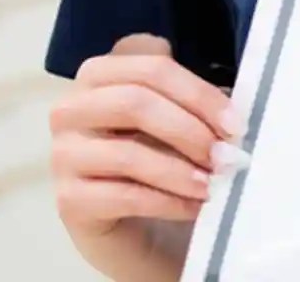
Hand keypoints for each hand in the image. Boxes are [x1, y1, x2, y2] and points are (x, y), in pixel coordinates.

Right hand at [49, 34, 246, 280]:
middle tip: (226, 155)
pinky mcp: (68, 200)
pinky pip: (123, 196)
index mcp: (103, 75)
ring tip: (214, 184)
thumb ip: (199, 106)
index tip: (235, 123)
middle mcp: (72, 109)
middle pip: (134, 102)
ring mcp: (64, 155)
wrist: (146, 232)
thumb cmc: (169, 163)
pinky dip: (168, 201)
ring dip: (181, 171)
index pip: (151, 67)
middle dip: (190, 129)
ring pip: (127, 153)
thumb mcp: (185, 124)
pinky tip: (195, 207)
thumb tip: (233, 113)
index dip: (199, 93)